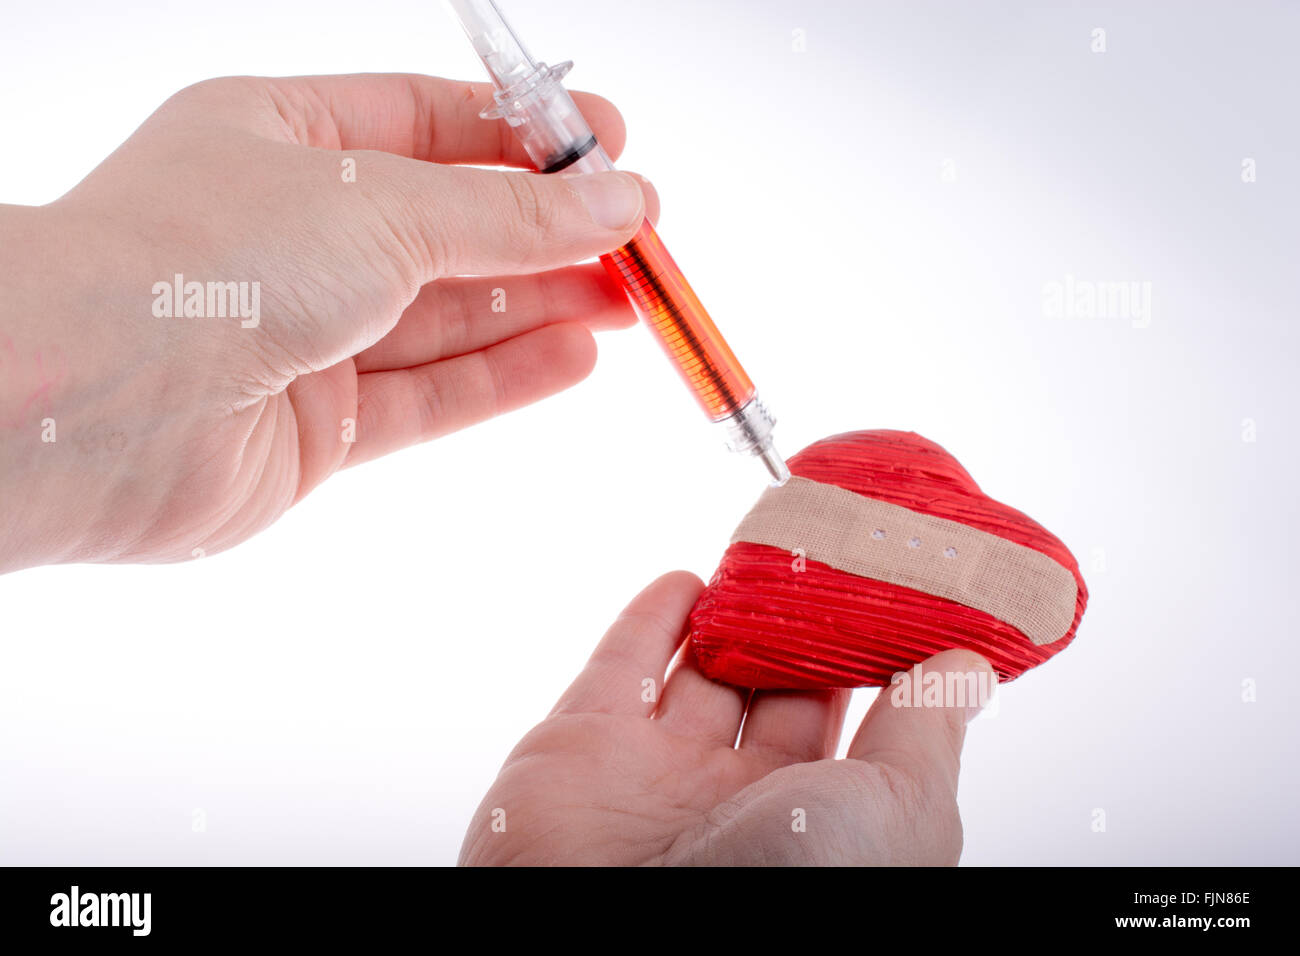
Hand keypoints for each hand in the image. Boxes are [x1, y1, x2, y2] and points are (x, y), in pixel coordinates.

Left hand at [0, 74, 655, 572]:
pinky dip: (505, 376)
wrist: (91, 406)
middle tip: (644, 240)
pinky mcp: (316, 426)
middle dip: (551, 231)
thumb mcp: (382, 206)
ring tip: (633, 301)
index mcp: (283, 139)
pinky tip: (575, 356)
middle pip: (451, 228)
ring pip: (450, 316)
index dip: (525, 135)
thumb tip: (616, 201)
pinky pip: (431, 394)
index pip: (427, 123)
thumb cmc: (201, 261)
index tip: (613, 143)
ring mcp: (304, 334)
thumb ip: (507, 215)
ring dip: (545, 304)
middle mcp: (292, 234)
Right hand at [460, 572, 995, 865]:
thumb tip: (966, 669)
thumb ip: (925, 734)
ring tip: (759, 560)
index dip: (873, 662)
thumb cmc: (780, 884)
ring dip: (730, 619)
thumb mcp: (898, 810)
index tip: (894, 595)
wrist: (618, 931)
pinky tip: (687, 583)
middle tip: (824, 561)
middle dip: (798, 631)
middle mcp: (738, 799)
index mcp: (820, 821)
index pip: (856, 728)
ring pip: (702, 675)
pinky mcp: (584, 742)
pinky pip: (622, 667)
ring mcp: (657, 769)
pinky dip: (654, 620)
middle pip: (777, 694)